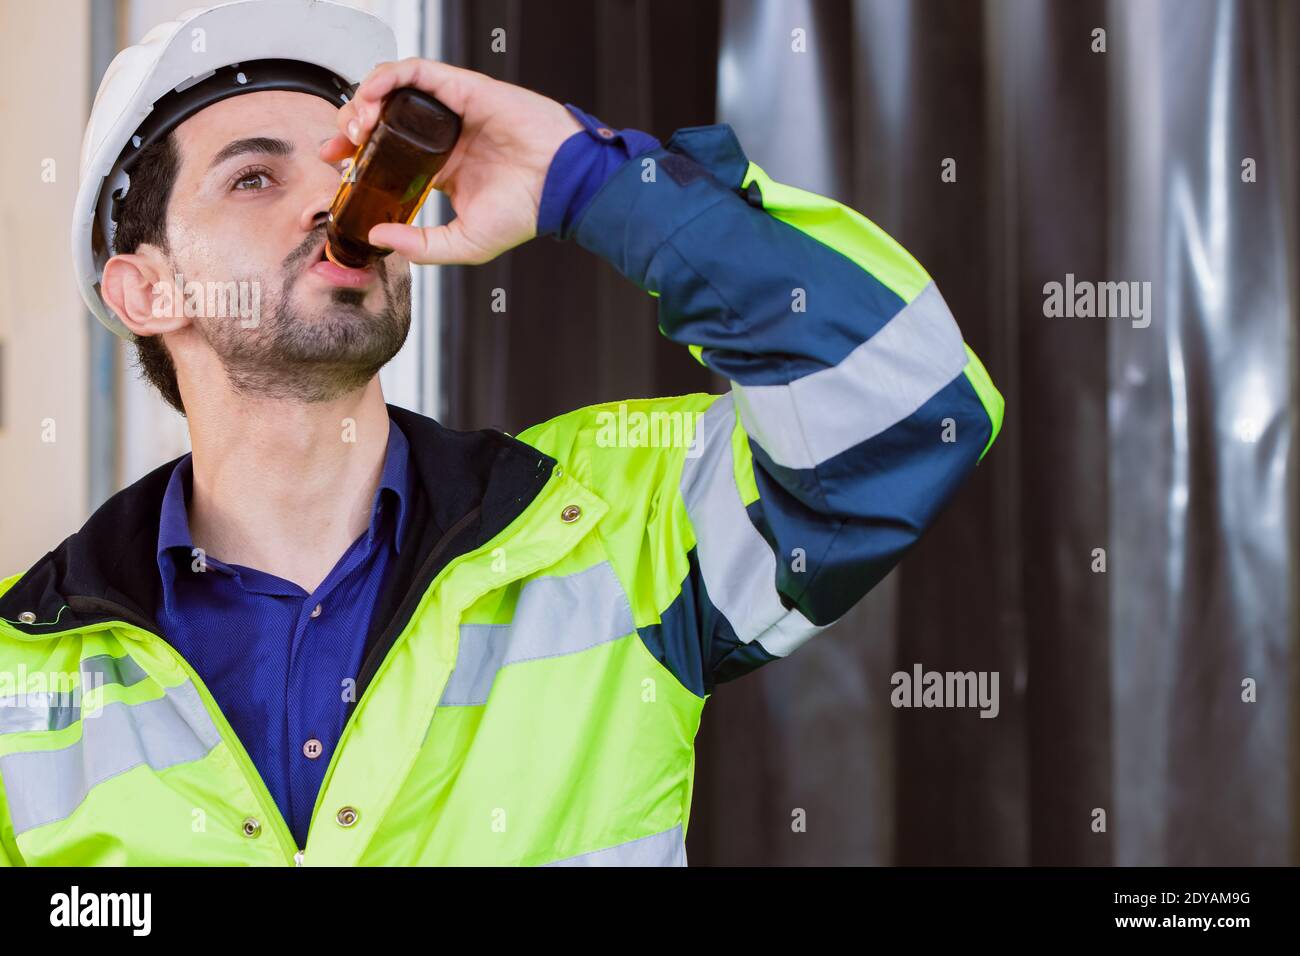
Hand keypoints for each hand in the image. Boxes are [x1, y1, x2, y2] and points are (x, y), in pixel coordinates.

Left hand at [320, 58, 582, 265]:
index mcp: (442, 168)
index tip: (336, 163)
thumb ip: (420, 244)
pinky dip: (388, 76)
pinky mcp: (463, 88)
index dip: (355, 153)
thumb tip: (377, 235)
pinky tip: (373, 94)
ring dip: (365, 99)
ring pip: (393, 89)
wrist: (560, 188)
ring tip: (358, 123)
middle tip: (342, 144)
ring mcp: (452, 109)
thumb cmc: (526, 213)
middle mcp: (443, 135)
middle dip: (352, 125)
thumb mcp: (463, 244)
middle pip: (382, 116)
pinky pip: (416, 70)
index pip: (386, 151)